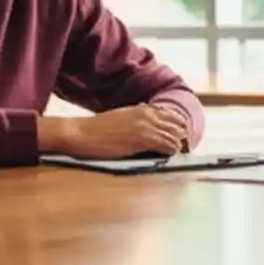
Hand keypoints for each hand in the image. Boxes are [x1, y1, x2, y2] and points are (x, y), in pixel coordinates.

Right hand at [45, 104, 188, 158]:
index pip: (171, 115)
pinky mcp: (143, 138)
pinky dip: (172, 151)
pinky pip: (169, 145)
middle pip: (178, 123)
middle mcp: (147, 114)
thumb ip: (135, 117)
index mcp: (142, 109)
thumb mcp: (120, 117)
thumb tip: (146, 116)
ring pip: (176, 134)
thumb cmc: (96, 129)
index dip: (177, 127)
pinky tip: (168, 156)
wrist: (81, 133)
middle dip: (182, 136)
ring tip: (177, 154)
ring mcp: (146, 125)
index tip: (178, 138)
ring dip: (178, 145)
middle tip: (181, 148)